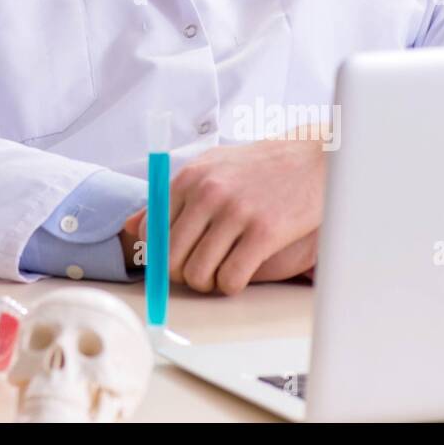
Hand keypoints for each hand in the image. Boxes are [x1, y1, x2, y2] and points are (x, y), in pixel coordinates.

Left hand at [123, 138, 325, 295]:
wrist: (313, 157)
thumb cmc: (257, 167)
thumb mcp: (209, 168)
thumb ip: (170, 197)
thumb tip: (130, 227)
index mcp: (188, 177)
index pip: (149, 230)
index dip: (158, 253)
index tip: (175, 257)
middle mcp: (207, 193)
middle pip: (169, 257)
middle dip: (179, 273)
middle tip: (198, 271)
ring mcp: (235, 212)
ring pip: (197, 274)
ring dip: (206, 283)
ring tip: (219, 273)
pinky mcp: (263, 232)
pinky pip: (230, 279)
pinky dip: (230, 286)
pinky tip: (239, 275)